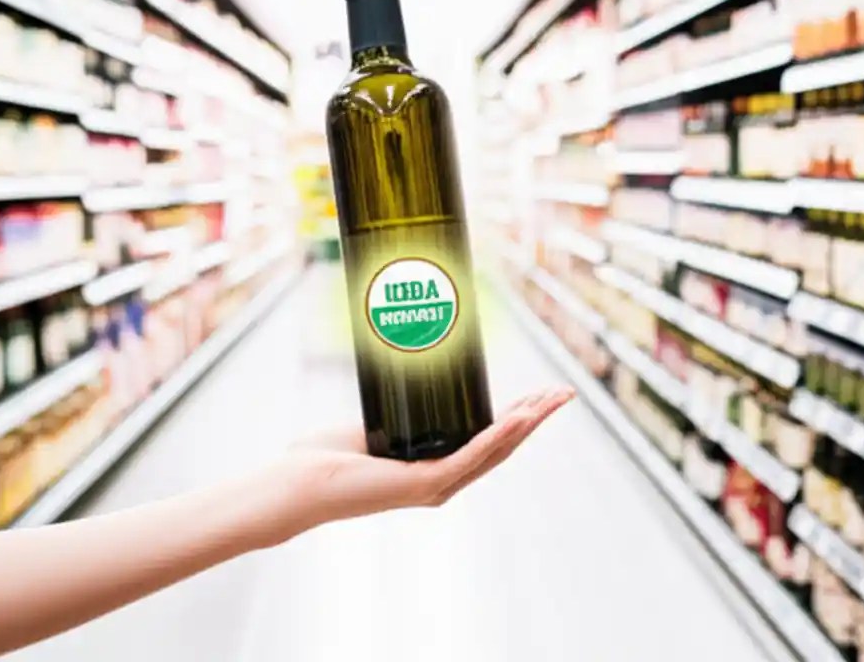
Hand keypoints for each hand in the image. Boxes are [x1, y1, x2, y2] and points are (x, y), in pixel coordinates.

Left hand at [276, 388, 574, 539]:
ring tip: (552, 399)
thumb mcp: (373, 427)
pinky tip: (516, 417)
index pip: (489, 441)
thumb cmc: (323, 459)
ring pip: (495, 450)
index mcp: (436, 470)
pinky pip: (469, 456)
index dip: (520, 417)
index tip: (541, 395)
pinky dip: (495, 435)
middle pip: (504, 445)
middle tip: (565, 392)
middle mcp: (443, 482)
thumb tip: (406, 379)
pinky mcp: (423, 484)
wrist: (298, 484)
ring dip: (528, 422)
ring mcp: (436, 486)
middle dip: (537, 417)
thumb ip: (395, 415)